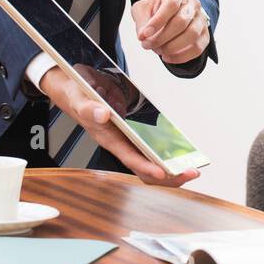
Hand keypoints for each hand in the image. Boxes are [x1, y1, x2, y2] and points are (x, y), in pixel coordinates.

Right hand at [39, 64, 198, 187]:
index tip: (165, 173)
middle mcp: (118, 142)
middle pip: (143, 167)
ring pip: (149, 161)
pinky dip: (165, 153)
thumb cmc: (77, 95)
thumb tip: (102, 114)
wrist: (72, 88)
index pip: (129, 158)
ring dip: (170, 167)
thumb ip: (88, 107)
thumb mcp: (79, 97)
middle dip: (168, 175)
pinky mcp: (131, 132)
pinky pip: (149, 148)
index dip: (147, 168)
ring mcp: (125, 139)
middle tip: (191, 172)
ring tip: (191, 167)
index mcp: (106, 137)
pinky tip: (181, 152)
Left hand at [131, 0, 209, 64]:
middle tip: (147, 45)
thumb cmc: (156, 10)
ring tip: (158, 50)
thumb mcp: (142, 9)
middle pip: (181, 21)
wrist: (171, 14)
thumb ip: (141, 21)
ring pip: (192, 35)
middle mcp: (192, 3)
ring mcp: (201, 19)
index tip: (144, 34)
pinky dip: (181, 56)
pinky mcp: (205, 34)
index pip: (171, 5)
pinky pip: (197, 48)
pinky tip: (168, 57)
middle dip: (161, 37)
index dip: (158, 21)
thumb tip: (143, 36)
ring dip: (172, 47)